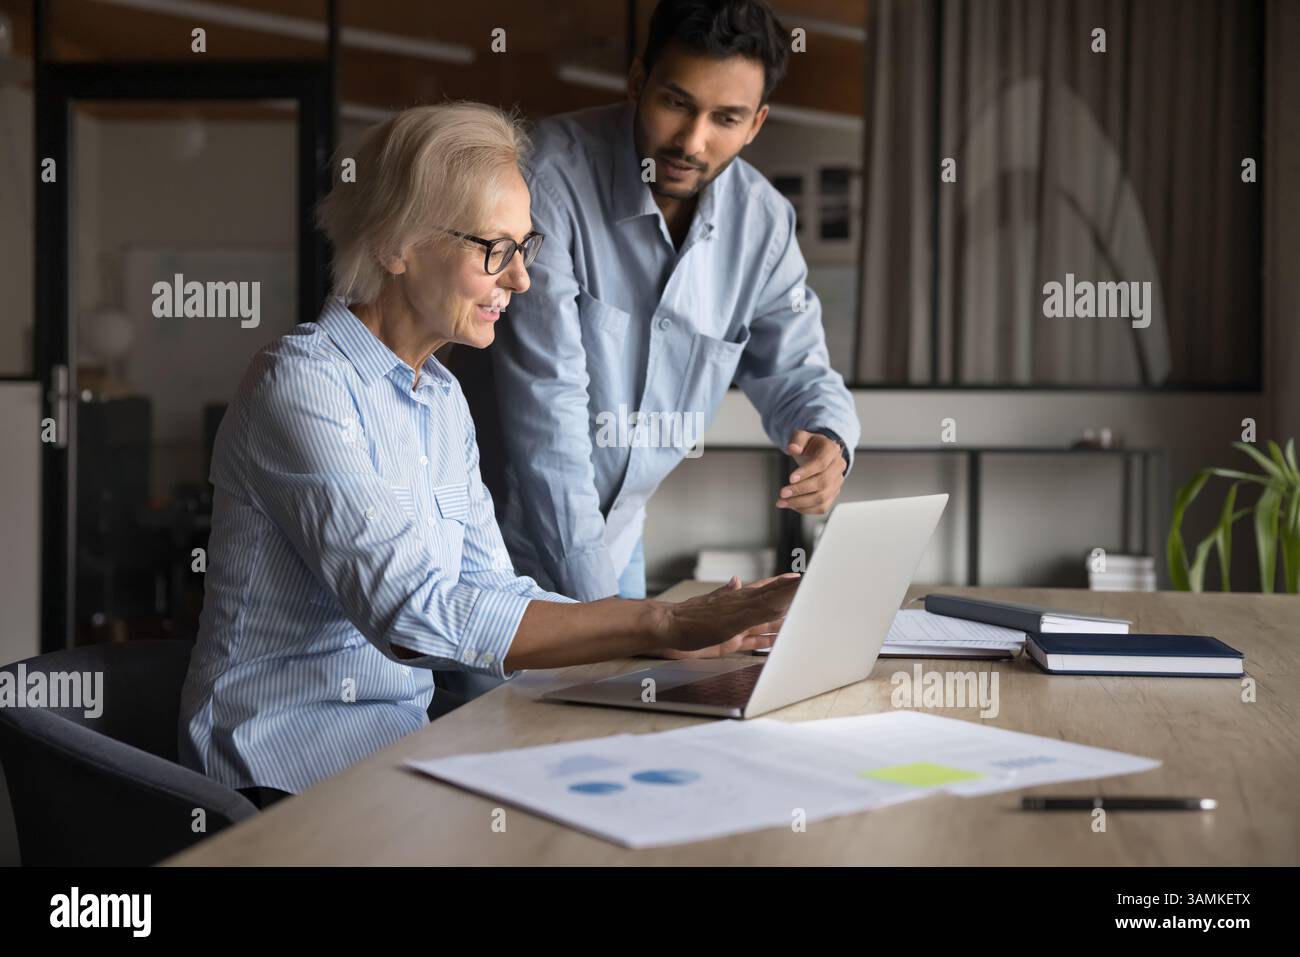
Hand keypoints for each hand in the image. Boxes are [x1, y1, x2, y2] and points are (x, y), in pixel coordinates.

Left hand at [654, 574, 798, 656]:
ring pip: (764, 623)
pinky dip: (765, 641)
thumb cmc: (698, 621)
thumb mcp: (735, 614)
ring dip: (780, 623)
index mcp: (746, 601)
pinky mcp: (729, 642)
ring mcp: (736, 626)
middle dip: (789, 601)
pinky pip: (753, 641)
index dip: (789, 585)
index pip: (774, 591)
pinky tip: (772, 640)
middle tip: (808, 597)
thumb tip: (785, 588)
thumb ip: (761, 605)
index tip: (804, 578)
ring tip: (798, 621)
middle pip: (772, 604)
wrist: (668, 630)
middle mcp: (743, 611)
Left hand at [777, 429, 845, 514]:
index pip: (821, 463)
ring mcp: (837, 482)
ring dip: (800, 503)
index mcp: (831, 450)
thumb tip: (793, 448)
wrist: (819, 453)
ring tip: (783, 502)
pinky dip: (806, 509)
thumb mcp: (801, 436)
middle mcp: (838, 467)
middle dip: (800, 490)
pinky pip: (822, 507)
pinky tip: (792, 505)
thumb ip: (797, 440)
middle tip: (783, 493)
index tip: (790, 478)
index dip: (806, 472)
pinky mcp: (833, 494)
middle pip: (822, 483)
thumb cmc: (810, 445)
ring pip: (822, 498)